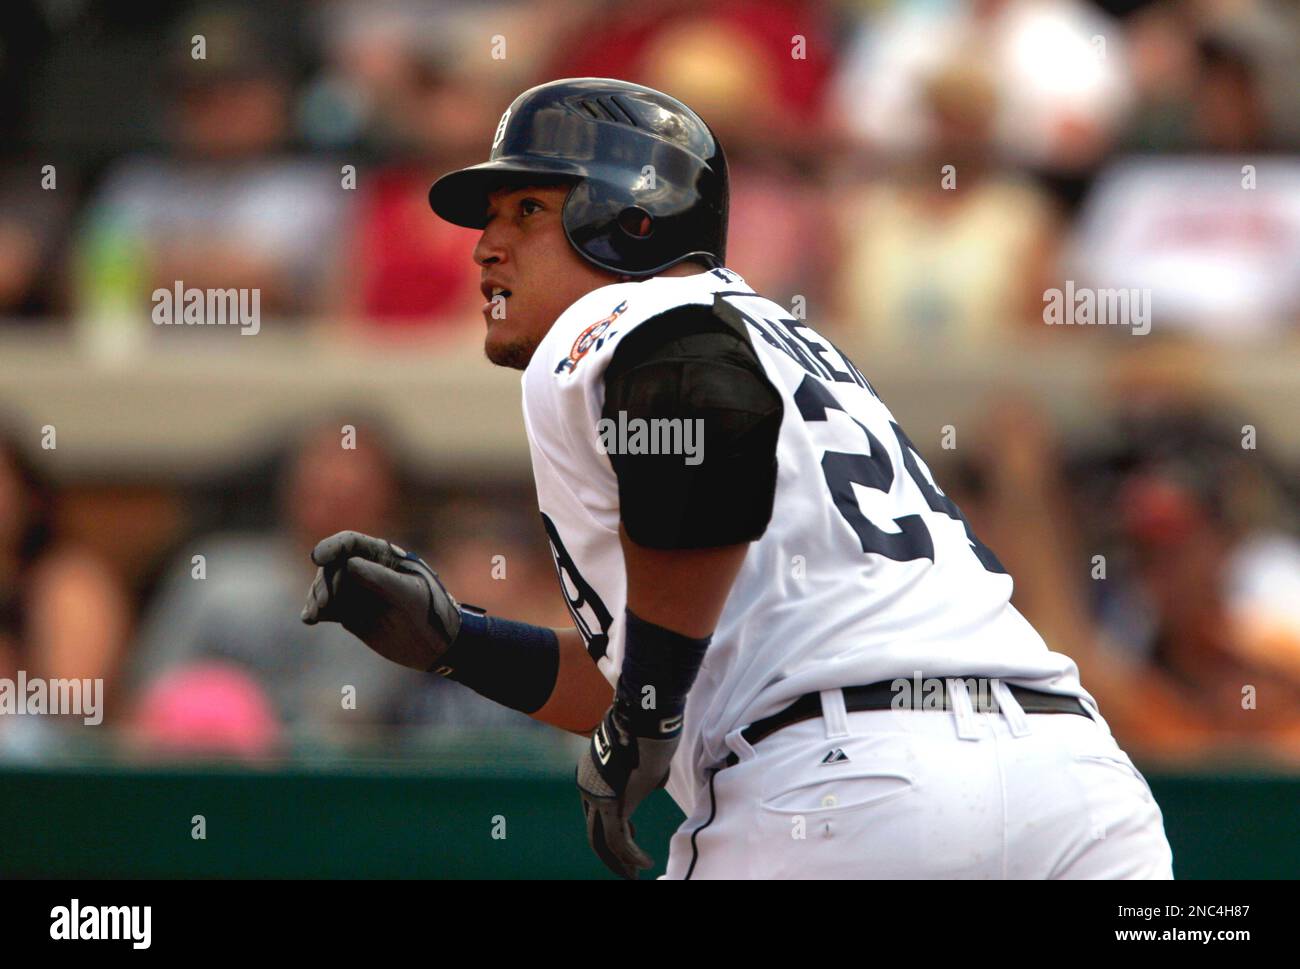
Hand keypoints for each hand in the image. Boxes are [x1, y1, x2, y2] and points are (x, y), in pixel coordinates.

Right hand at [300, 530, 461, 671]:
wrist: (438, 646)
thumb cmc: (432, 612)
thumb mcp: (409, 594)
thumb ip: (380, 579)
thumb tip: (348, 565)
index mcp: (384, 556)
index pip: (351, 543)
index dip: (332, 547)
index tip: (318, 558)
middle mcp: (366, 570)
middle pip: (332, 566)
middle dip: (324, 581)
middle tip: (323, 604)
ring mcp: (356, 592)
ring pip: (325, 587)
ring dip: (315, 597)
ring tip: (314, 614)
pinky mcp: (349, 613)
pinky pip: (326, 608)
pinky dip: (315, 611)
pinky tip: (309, 618)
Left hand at [576, 700, 678, 878]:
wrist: (646, 722)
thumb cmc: (648, 732)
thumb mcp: (642, 756)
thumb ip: (642, 772)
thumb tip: (651, 782)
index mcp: (593, 773)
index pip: (598, 810)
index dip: (618, 828)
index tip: (634, 836)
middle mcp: (588, 786)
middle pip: (595, 830)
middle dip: (611, 855)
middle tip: (626, 871)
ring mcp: (597, 796)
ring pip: (603, 839)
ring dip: (621, 861)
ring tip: (634, 875)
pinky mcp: (611, 804)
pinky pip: (617, 839)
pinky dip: (631, 855)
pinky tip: (644, 863)